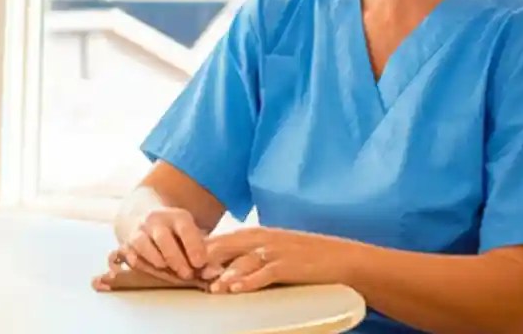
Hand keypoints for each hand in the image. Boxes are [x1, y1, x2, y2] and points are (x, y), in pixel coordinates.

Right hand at [117, 206, 207, 280]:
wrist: (141, 215)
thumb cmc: (174, 231)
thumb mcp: (190, 232)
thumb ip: (202, 249)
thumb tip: (214, 271)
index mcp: (176, 216)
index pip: (185, 228)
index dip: (193, 246)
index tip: (200, 263)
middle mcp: (155, 220)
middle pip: (163, 238)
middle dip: (176, 259)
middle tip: (187, 274)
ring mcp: (139, 231)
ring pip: (144, 246)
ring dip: (158, 262)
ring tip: (171, 272)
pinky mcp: (126, 244)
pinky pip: (132, 256)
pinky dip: (143, 266)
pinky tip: (156, 272)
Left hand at [201, 226, 360, 293]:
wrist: (340, 258)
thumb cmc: (304, 257)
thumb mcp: (272, 250)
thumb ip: (248, 256)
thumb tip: (222, 270)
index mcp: (255, 234)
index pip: (221, 240)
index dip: (200, 252)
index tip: (182, 263)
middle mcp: (262, 239)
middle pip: (226, 247)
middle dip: (205, 260)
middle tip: (187, 273)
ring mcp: (275, 251)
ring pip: (243, 260)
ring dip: (224, 273)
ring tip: (210, 286)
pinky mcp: (289, 265)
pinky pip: (265, 273)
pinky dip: (249, 280)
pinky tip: (237, 287)